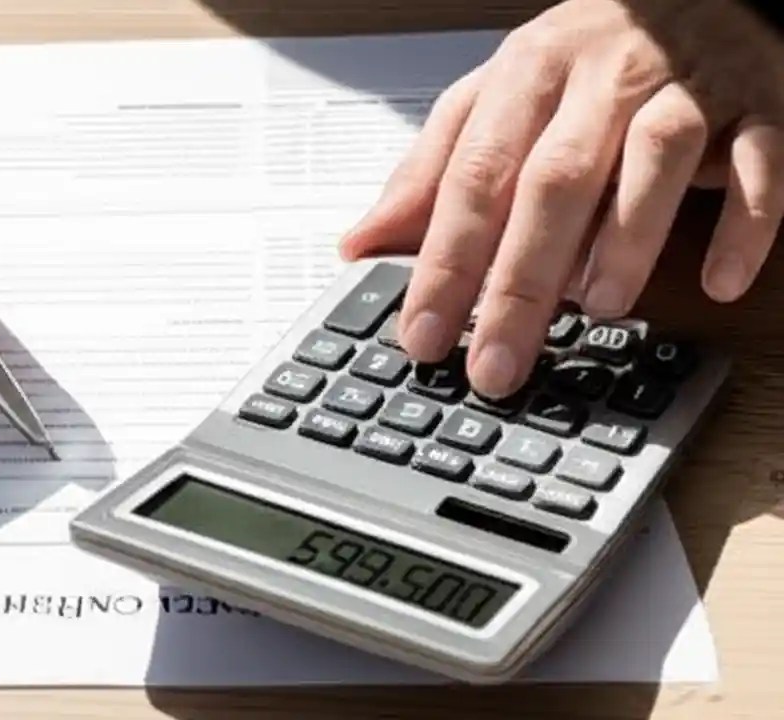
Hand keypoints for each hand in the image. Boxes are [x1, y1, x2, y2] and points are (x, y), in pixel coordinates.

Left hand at [339, 0, 783, 397]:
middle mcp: (601, 77)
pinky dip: (744, 223)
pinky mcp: (759, 104)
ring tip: (596, 308)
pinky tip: (718, 280)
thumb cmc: (583, 60)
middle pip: (553, 180)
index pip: (473, 176)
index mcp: (526, 74)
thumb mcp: (494, 100)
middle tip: (496, 361)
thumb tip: (360, 242)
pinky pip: (762, 162)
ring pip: (656, 156)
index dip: (444, 261)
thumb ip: (432, 170)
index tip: (423, 335)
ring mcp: (685, 86)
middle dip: (518, 280)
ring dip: (626, 237)